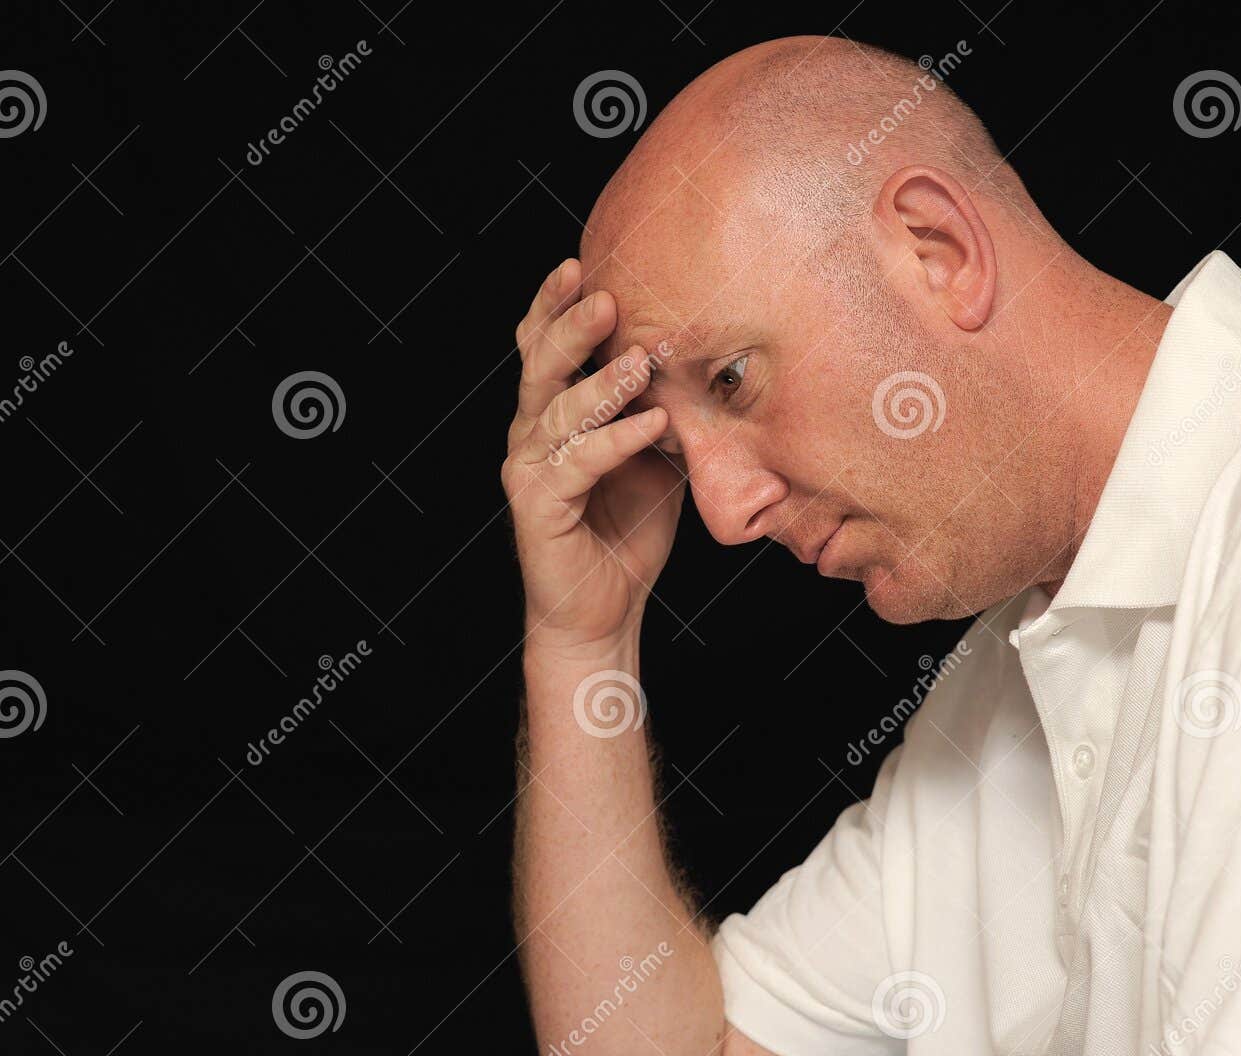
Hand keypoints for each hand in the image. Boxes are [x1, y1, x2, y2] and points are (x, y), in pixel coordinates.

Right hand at [501, 259, 685, 654]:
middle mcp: (533, 432)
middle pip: (539, 363)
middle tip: (604, 294)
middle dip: (570, 325)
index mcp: (554, 412)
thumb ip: (665, 410)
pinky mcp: (538, 505)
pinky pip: (578, 463)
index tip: (582, 261)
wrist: (604, 610)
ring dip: (601, 381)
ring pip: (557, 409)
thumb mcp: (658, 456)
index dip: (556, 304)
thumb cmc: (629, 528)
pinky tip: (651, 423)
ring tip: (640, 359)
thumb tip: (710, 362)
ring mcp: (530, 468)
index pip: (545, 346)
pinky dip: (617, 440)